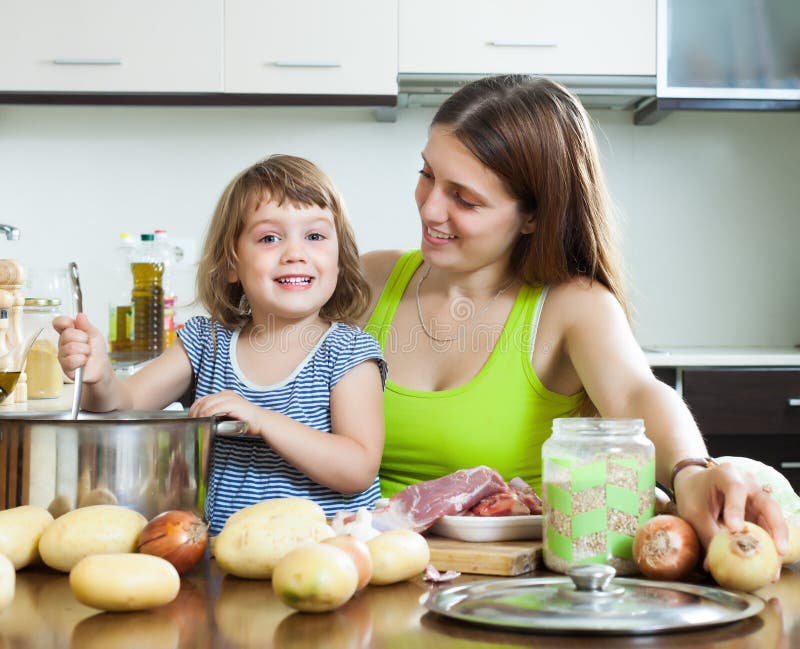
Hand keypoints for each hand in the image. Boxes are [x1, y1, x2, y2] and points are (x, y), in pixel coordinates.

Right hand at [53, 313, 110, 382]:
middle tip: (87, 344)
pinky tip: (83, 361)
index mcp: (68, 333)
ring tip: (87, 354)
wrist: (102, 367)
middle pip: (67, 334)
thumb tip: (80, 315)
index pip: (58, 323)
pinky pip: (71, 360)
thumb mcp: (94, 334)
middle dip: (82, 338)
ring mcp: (63, 355)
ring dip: (84, 350)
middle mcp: (63, 343)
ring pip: (71, 347)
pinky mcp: (65, 367)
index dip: (64, 321)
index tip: (71, 324)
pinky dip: (82, 360)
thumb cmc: (97, 350)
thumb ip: (86, 325)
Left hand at [188, 390, 260, 434]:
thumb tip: (203, 421)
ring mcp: (229, 398)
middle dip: (194, 412)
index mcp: (224, 395)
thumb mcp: (228, 415)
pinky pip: (214, 408)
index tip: (192, 418)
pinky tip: (205, 419)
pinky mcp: (232, 403)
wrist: (261, 422)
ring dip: (199, 414)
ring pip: (206, 404)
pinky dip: (207, 414)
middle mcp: (225, 394)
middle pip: (202, 401)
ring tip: (197, 422)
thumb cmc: (246, 421)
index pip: (203, 399)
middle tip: (192, 422)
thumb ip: (217, 415)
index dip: (194, 409)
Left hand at [674, 462, 788, 566]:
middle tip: (779, 551)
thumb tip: (710, 565)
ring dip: (776, 542)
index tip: (734, 528)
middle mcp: (748, 482)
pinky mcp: (760, 509)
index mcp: (727, 474)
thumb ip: (705, 534)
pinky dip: (769, 544)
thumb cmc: (693, 494)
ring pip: (773, 518)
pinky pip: (768, 526)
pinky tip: (770, 564)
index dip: (737, 508)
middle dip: (776, 528)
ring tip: (774, 567)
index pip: (735, 488)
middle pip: (767, 503)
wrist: (695, 483)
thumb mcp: (694, 512)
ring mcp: (757, 495)